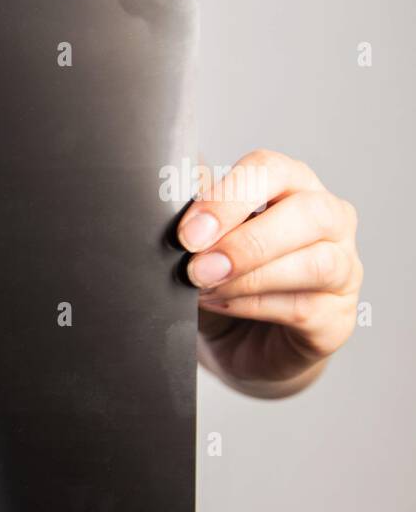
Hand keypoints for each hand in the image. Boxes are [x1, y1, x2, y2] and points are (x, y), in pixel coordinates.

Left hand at [176, 149, 362, 397]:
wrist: (235, 342)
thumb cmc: (219, 280)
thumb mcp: (198, 244)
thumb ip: (193, 213)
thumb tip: (168, 183)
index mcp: (290, 186)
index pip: (269, 169)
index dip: (227, 198)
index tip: (188, 233)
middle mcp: (328, 220)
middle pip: (309, 212)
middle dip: (247, 241)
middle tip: (197, 267)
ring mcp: (342, 269)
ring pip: (316, 263)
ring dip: (251, 277)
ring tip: (205, 289)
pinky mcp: (337, 317)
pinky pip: (304, 308)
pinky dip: (254, 307)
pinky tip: (221, 306)